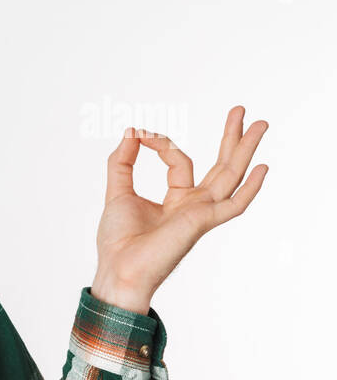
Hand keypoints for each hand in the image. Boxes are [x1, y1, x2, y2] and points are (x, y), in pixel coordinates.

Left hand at [91, 105, 268, 314]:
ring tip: (260, 123)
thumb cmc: (118, 241)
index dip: (160, 143)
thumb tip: (131, 131)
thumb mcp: (117, 192)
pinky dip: (249, 188)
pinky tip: (263, 168)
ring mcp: (201, 213)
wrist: (118, 269)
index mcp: (176, 199)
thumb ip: (122, 162)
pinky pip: (233, 205)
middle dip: (230, 138)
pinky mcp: (202, 222)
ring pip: (230, 176)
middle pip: (220, 166)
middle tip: (240, 110)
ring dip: (245, 149)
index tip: (140, 134)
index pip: (178, 160)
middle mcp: (193, 205)